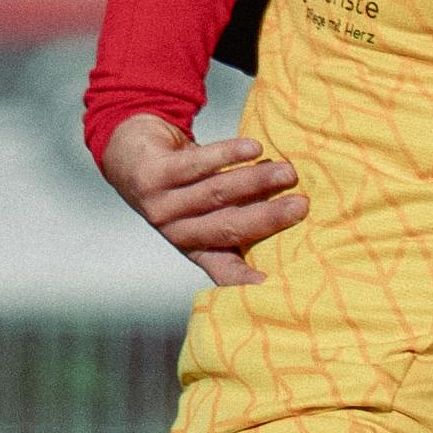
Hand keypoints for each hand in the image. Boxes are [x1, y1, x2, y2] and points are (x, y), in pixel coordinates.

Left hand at [95, 111, 304, 282]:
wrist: (130, 155)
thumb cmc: (181, 185)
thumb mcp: (206, 212)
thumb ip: (238, 221)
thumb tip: (294, 219)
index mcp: (194, 246)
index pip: (223, 268)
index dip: (246, 278)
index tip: (272, 285)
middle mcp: (176, 231)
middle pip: (228, 227)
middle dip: (269, 217)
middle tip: (301, 205)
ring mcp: (161, 204)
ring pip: (216, 193)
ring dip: (256, 181)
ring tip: (288, 172)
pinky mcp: (154, 174)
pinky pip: (197, 164)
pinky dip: (228, 154)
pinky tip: (253, 148)